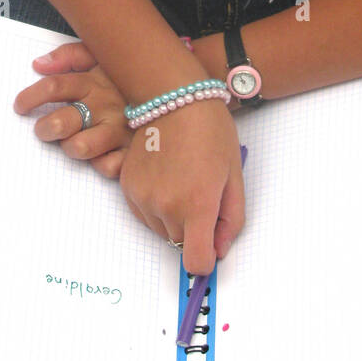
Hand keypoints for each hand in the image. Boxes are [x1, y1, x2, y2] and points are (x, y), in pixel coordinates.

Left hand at [13, 40, 132, 178]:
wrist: (178, 91)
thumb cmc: (129, 78)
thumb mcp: (103, 56)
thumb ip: (71, 55)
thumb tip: (38, 64)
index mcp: (94, 82)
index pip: (54, 87)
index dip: (31, 97)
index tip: (20, 106)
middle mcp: (104, 105)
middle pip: (61, 121)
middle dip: (45, 128)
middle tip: (44, 129)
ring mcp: (119, 130)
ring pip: (79, 147)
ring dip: (71, 147)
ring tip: (73, 143)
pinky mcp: (133, 151)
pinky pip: (108, 166)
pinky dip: (103, 164)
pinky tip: (103, 156)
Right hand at [120, 95, 244, 276]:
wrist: (174, 98)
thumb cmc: (211, 131)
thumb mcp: (234, 174)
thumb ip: (231, 219)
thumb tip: (220, 252)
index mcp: (197, 204)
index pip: (196, 262)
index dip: (206, 261)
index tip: (211, 245)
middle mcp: (166, 206)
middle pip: (180, 242)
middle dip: (193, 227)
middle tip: (202, 190)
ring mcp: (143, 198)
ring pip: (161, 228)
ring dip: (173, 216)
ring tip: (183, 178)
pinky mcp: (127, 188)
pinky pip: (144, 212)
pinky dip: (155, 202)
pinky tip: (166, 174)